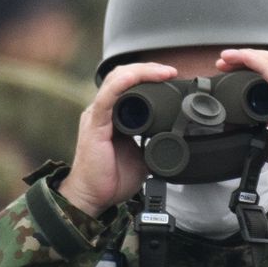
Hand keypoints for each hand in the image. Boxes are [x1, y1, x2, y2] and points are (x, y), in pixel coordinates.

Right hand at [57, 61, 178, 216]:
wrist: (93, 197)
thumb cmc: (110, 179)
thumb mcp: (142, 156)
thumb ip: (152, 143)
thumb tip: (174, 139)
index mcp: (112, 115)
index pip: (129, 84)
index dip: (149, 75)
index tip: (171, 77)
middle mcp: (103, 111)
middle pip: (123, 75)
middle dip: (148, 69)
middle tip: (170, 72)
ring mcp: (97, 115)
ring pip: (116, 79)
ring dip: (141, 72)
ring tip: (162, 72)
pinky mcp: (94, 124)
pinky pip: (108, 96)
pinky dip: (124, 83)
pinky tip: (136, 78)